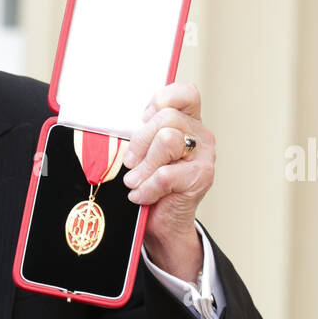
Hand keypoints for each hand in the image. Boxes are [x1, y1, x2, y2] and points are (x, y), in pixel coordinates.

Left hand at [121, 81, 214, 278]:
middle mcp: (200, 135)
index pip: (184, 93)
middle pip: (166, 117)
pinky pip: (166, 174)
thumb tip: (113, 129)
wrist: (162, 225)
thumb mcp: (140, 154)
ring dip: (144, 165)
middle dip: (140, 142)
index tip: (142, 121)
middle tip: (130, 164)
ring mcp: (204, 155)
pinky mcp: (201, 177)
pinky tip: (141, 196)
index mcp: (187, 122)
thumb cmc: (148, 186)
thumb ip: (137, 135)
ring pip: (167, 140)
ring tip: (135, 181)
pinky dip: (147, 187)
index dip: (160, 101)